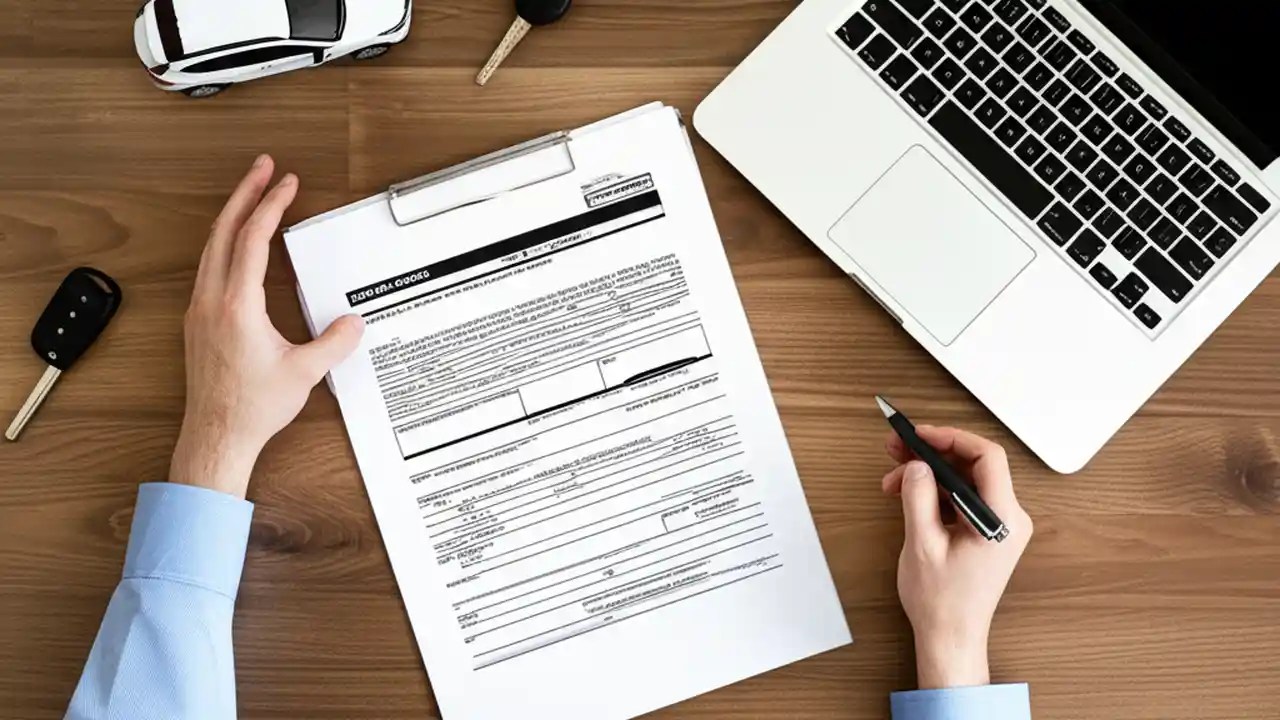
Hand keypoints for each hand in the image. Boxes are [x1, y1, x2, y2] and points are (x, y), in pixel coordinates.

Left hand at [170, 155, 364, 498]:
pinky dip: (225, 242)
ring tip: (251, 194)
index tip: (286, 182)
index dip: (270, 206)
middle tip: (262, 167)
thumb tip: (353, 323)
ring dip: (232, 215)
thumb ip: (333, 343)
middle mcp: (212, 301)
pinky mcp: (198, 321)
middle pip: (223, 231)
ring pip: (211, 246)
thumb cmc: (252, 407)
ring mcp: (200, 309)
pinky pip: (208, 266)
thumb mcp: (304, 373)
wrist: (216, 435)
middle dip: (245, 194)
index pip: (252, 240)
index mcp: (237, 306)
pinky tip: (237, 244)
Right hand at [881, 426, 1032, 689]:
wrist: (951, 636)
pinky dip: (934, 490)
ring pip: (964, 479)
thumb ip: (919, 498)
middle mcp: (1007, 518)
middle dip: (933, 452)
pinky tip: (907, 492)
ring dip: (928, 473)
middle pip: (974, 465)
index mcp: (1001, 519)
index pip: (987, 457)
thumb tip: (917, 464)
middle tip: (898, 447)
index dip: (951, 438)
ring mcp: (998, 524)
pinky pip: (962, 497)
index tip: (920, 435)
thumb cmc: (941, 601)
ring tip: (893, 475)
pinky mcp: (986, 530)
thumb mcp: (922, 544)